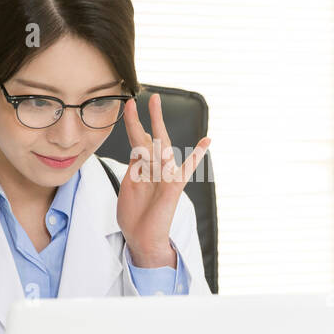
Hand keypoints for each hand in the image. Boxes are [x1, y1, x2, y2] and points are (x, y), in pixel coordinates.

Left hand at [117, 93, 210, 267]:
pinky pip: (186, 170)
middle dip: (146, 116)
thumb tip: (139, 147)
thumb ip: (133, 167)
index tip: (129, 105)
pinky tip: (206, 142)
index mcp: (142, 168)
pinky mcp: (173, 187)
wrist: (141, 239)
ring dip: (159, 124)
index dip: (133, 124)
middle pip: (150, 137)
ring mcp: (165, 176)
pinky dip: (197, 156)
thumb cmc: (134, 216)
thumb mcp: (128, 186)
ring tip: (156, 104)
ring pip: (161, 145)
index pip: (138, 141)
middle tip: (146, 95)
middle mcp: (155, 168)